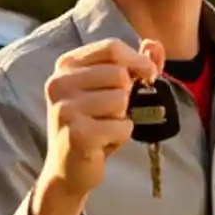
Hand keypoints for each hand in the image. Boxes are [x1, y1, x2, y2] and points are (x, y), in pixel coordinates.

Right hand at [29, 38, 164, 214]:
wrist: (68, 170)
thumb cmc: (92, 125)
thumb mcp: (110, 90)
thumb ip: (134, 65)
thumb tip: (154, 44)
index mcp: (65, 66)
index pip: (111, 47)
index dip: (138, 59)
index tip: (149, 74)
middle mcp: (59, 83)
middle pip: (119, 74)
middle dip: (128, 95)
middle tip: (113, 112)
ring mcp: (65, 109)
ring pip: (122, 100)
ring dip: (123, 117)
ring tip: (105, 127)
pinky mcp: (77, 134)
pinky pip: (122, 126)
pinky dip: (122, 136)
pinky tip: (104, 143)